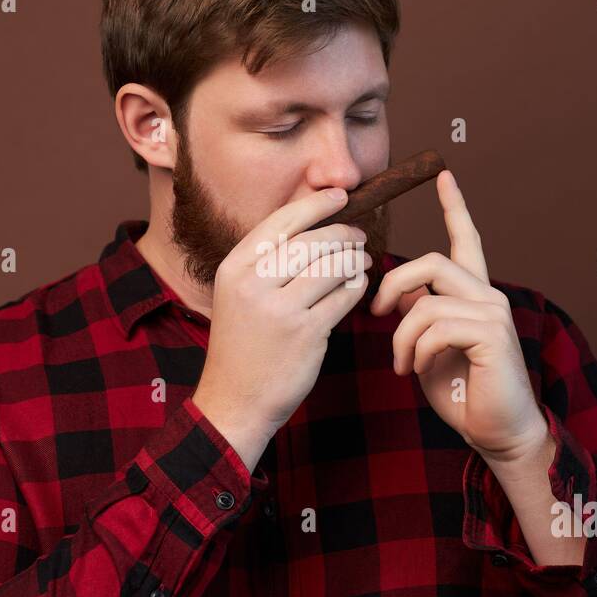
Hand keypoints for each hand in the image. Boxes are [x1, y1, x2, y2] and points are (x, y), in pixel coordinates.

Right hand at [193, 188, 371, 470]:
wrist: (235, 400)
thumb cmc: (243, 344)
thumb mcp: (238, 294)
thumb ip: (266, 261)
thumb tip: (313, 224)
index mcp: (235, 267)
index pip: (283, 222)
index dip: (316, 204)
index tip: (341, 195)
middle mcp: (254, 284)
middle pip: (313, 241)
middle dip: (343, 234)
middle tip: (359, 236)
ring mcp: (280, 309)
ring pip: (333, 267)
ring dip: (354, 260)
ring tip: (361, 261)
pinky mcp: (306, 333)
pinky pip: (343, 297)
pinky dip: (356, 287)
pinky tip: (357, 287)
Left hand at [369, 171, 549, 476]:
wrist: (496, 431)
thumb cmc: (462, 393)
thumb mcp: (428, 349)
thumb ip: (418, 318)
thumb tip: (399, 296)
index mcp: (474, 295)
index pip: (465, 240)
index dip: (455, 207)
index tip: (444, 177)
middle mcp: (488, 296)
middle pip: (431, 262)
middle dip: (392, 285)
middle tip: (376, 316)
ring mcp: (493, 313)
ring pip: (426, 300)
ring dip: (402, 337)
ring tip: (401, 365)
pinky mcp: (492, 335)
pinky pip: (436, 326)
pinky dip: (416, 350)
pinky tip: (416, 371)